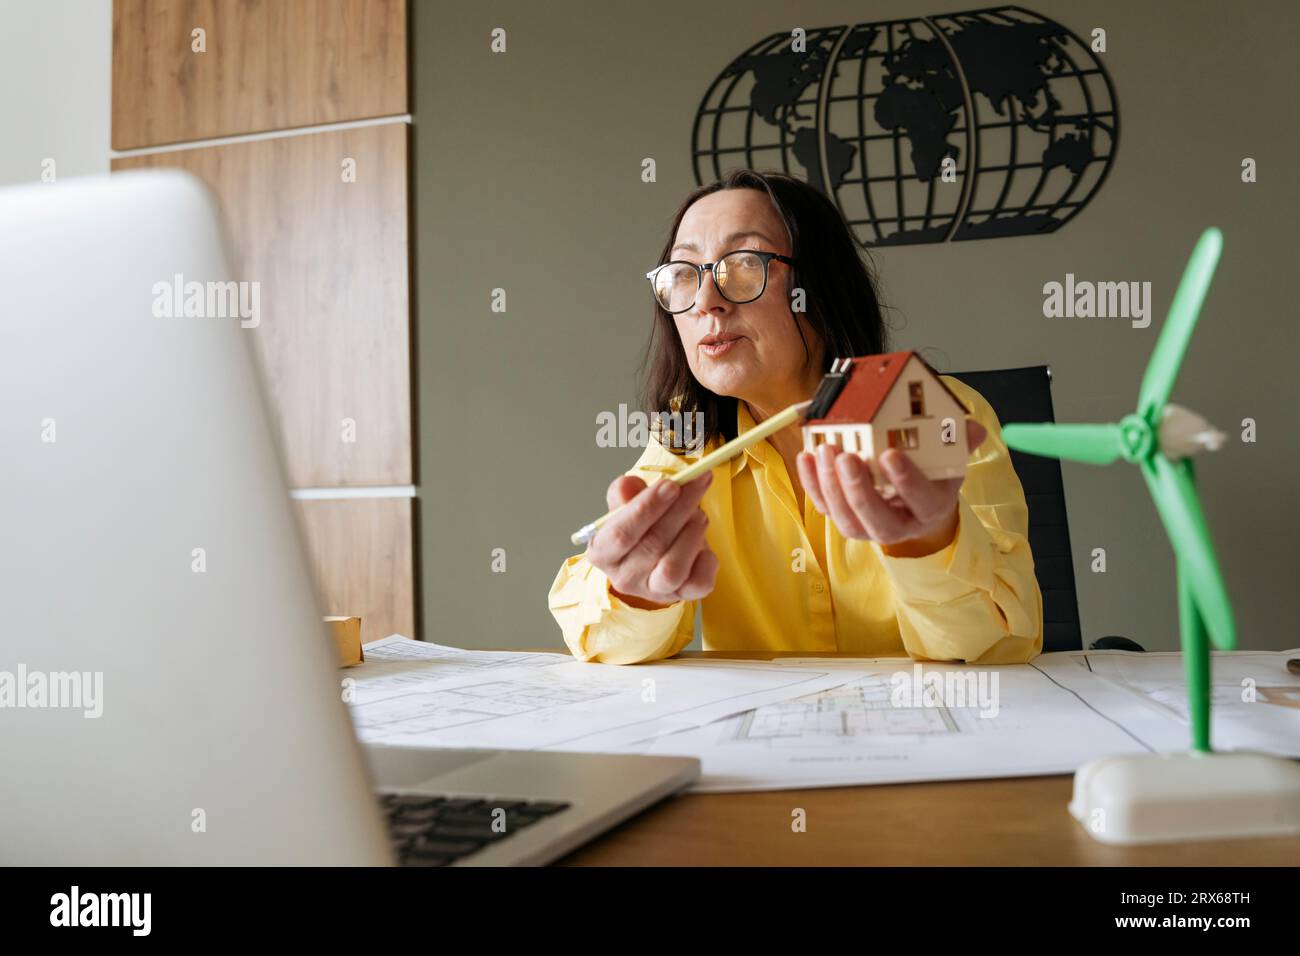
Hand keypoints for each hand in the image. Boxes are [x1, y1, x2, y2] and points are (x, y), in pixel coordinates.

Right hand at [586, 471, 718, 609]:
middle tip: (697, 483)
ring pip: (673, 569)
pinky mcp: (683, 596)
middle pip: (652, 545)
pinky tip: (705, 545)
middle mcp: (624, 577)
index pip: (621, 534)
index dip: (647, 507)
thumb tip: (626, 485)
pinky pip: (699, 583)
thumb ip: (626, 493)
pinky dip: (708, 561)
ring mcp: (654, 591)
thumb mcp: (628, 504)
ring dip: (692, 535)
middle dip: (679, 509)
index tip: (671, 484)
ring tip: (699, 515)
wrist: (659, 549)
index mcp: (602, 553)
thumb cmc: (642, 526)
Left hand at [796, 420, 987, 556]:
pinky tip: (807, 458)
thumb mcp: (950, 460)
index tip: (891, 455)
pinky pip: (825, 509)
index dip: (906, 481)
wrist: (915, 507)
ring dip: (832, 487)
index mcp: (931, 508)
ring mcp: (869, 528)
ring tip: (825, 453)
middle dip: (859, 490)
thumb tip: (972, 429)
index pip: (921, 500)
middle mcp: (900, 526)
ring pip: (847, 520)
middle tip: (847, 457)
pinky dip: (812, 485)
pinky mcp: (845, 520)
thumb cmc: (931, 479)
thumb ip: (960, 443)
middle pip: (878, 519)